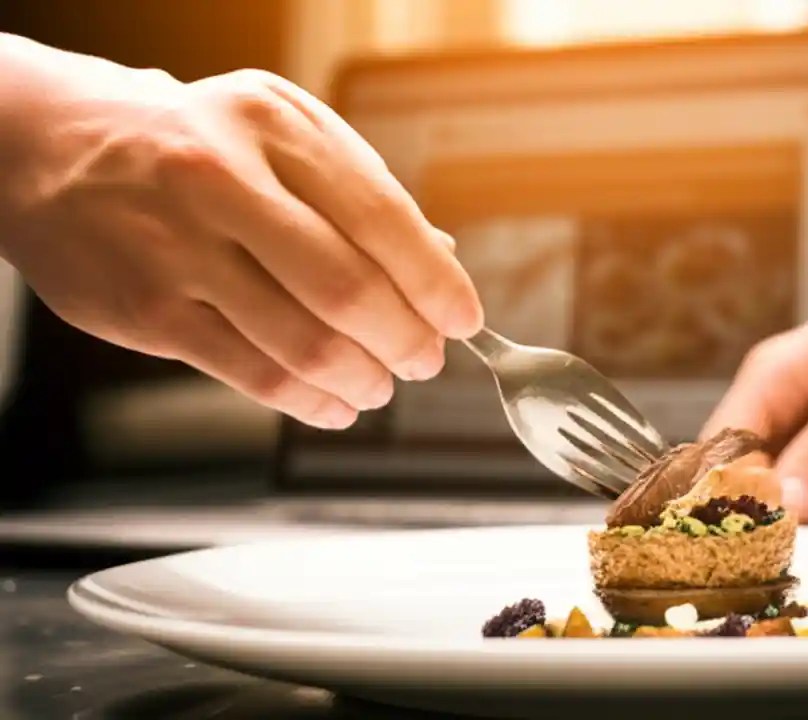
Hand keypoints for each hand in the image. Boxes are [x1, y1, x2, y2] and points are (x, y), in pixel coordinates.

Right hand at [0, 39, 481, 428]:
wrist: (51, 149)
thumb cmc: (192, 143)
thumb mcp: (277, 128)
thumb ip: (358, 186)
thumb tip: (439, 258)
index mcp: (272, 127)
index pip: (382, 218)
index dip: (435, 282)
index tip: (463, 318)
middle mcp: (221, 181)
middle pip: (348, 288)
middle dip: (406, 340)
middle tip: (425, 360)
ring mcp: (178, 248)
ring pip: (302, 342)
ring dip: (363, 378)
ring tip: (382, 386)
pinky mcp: (146, 311)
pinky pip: (251, 373)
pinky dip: (309, 401)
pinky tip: (334, 405)